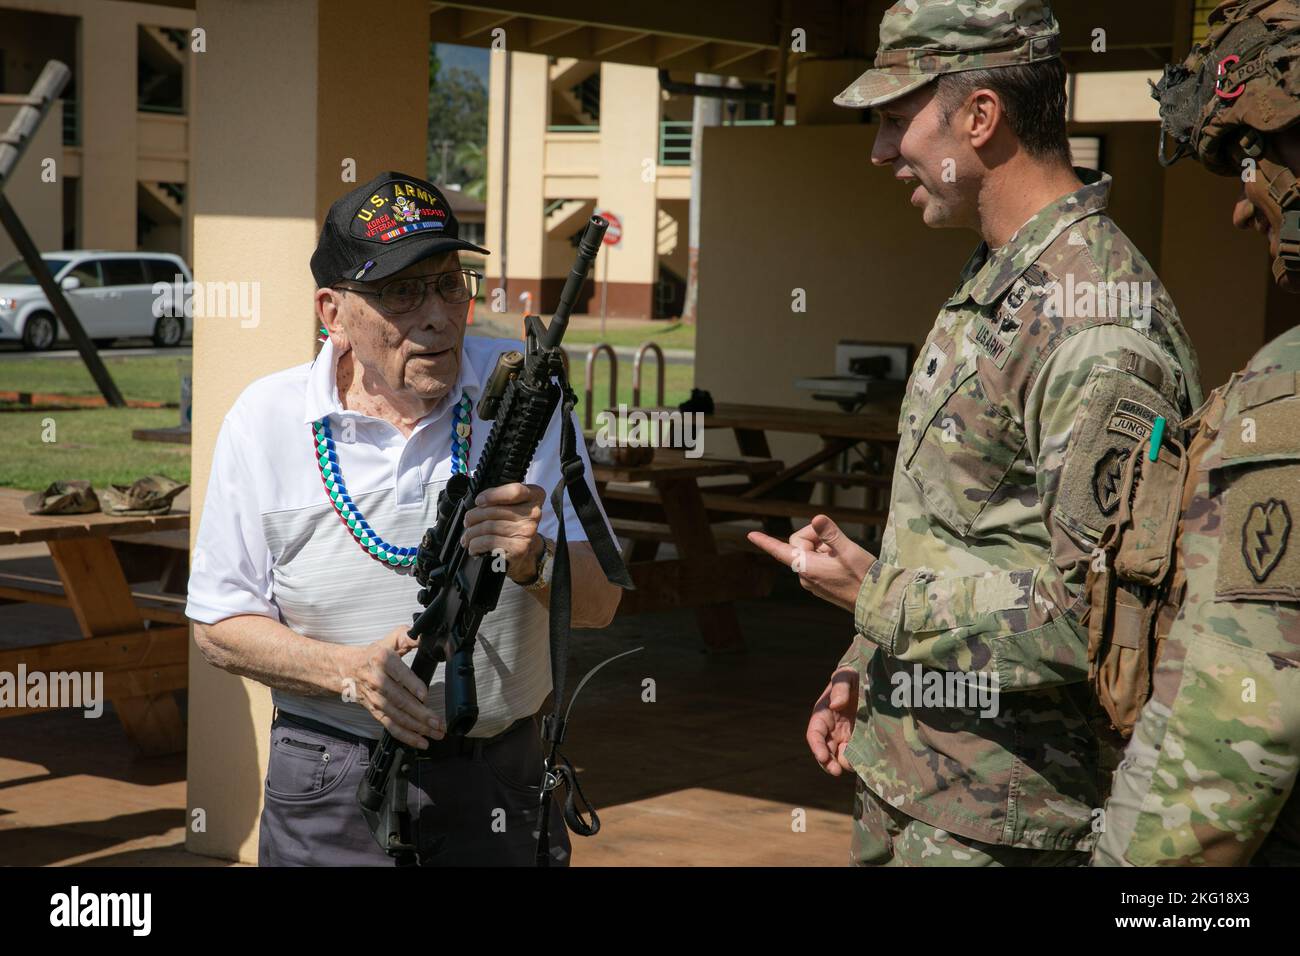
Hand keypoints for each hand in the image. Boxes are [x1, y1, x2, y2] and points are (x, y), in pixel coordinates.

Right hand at [342, 626, 444, 748]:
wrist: (346, 669)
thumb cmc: (373, 654)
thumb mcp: (392, 640)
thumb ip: (410, 637)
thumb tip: (427, 636)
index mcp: (382, 660)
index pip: (399, 674)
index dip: (412, 685)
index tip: (424, 695)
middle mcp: (377, 681)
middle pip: (400, 700)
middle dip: (420, 714)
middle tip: (438, 722)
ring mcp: (375, 699)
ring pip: (397, 716)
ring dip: (417, 727)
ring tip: (436, 732)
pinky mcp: (375, 711)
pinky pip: (391, 726)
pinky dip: (406, 736)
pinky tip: (421, 741)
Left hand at [461, 482, 546, 583]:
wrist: (524, 551)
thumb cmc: (512, 525)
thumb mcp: (511, 505)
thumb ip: (499, 498)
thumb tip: (479, 503)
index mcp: (534, 496)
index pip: (515, 491)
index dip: (493, 495)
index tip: (479, 501)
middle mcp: (534, 514)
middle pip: (495, 510)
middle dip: (474, 516)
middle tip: (467, 522)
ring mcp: (527, 532)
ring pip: (489, 527)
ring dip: (472, 533)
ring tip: (467, 537)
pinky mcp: (519, 548)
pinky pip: (490, 541)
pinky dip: (476, 545)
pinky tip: (473, 547)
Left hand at [748, 515, 874, 612]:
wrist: (876, 602)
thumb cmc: (863, 577)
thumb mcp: (849, 551)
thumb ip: (831, 534)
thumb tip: (816, 518)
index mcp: (807, 568)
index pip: (780, 551)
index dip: (765, 541)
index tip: (750, 534)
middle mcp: (805, 577)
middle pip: (800, 545)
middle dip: (816, 537)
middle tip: (837, 543)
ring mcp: (812, 582)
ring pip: (810, 554)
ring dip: (824, 548)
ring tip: (843, 555)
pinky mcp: (821, 585)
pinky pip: (816, 564)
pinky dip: (826, 557)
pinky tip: (842, 562)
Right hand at [808, 667, 858, 775]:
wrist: (871, 679)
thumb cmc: (853, 675)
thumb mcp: (846, 676)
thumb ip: (840, 687)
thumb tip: (835, 705)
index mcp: (822, 715)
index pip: (814, 734)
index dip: (817, 747)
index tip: (823, 757)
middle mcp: (831, 729)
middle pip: (824, 751)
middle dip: (828, 763)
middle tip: (836, 771)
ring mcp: (845, 736)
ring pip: (839, 756)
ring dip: (844, 763)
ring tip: (854, 765)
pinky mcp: (859, 740)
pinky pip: (856, 754)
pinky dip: (858, 760)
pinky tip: (864, 762)